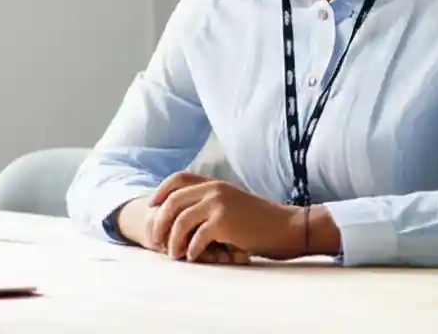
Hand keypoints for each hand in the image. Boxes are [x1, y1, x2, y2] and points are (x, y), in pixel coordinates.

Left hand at [114, 188, 247, 263]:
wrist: (286, 227)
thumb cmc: (259, 221)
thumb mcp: (232, 202)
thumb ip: (211, 202)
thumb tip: (183, 215)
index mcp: (214, 183)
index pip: (178, 178)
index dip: (161, 191)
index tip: (152, 206)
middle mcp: (214, 189)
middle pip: (173, 202)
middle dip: (160, 222)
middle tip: (156, 240)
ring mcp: (218, 204)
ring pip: (181, 221)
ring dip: (173, 241)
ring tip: (174, 255)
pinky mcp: (224, 222)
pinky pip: (197, 238)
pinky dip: (192, 250)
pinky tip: (192, 258)